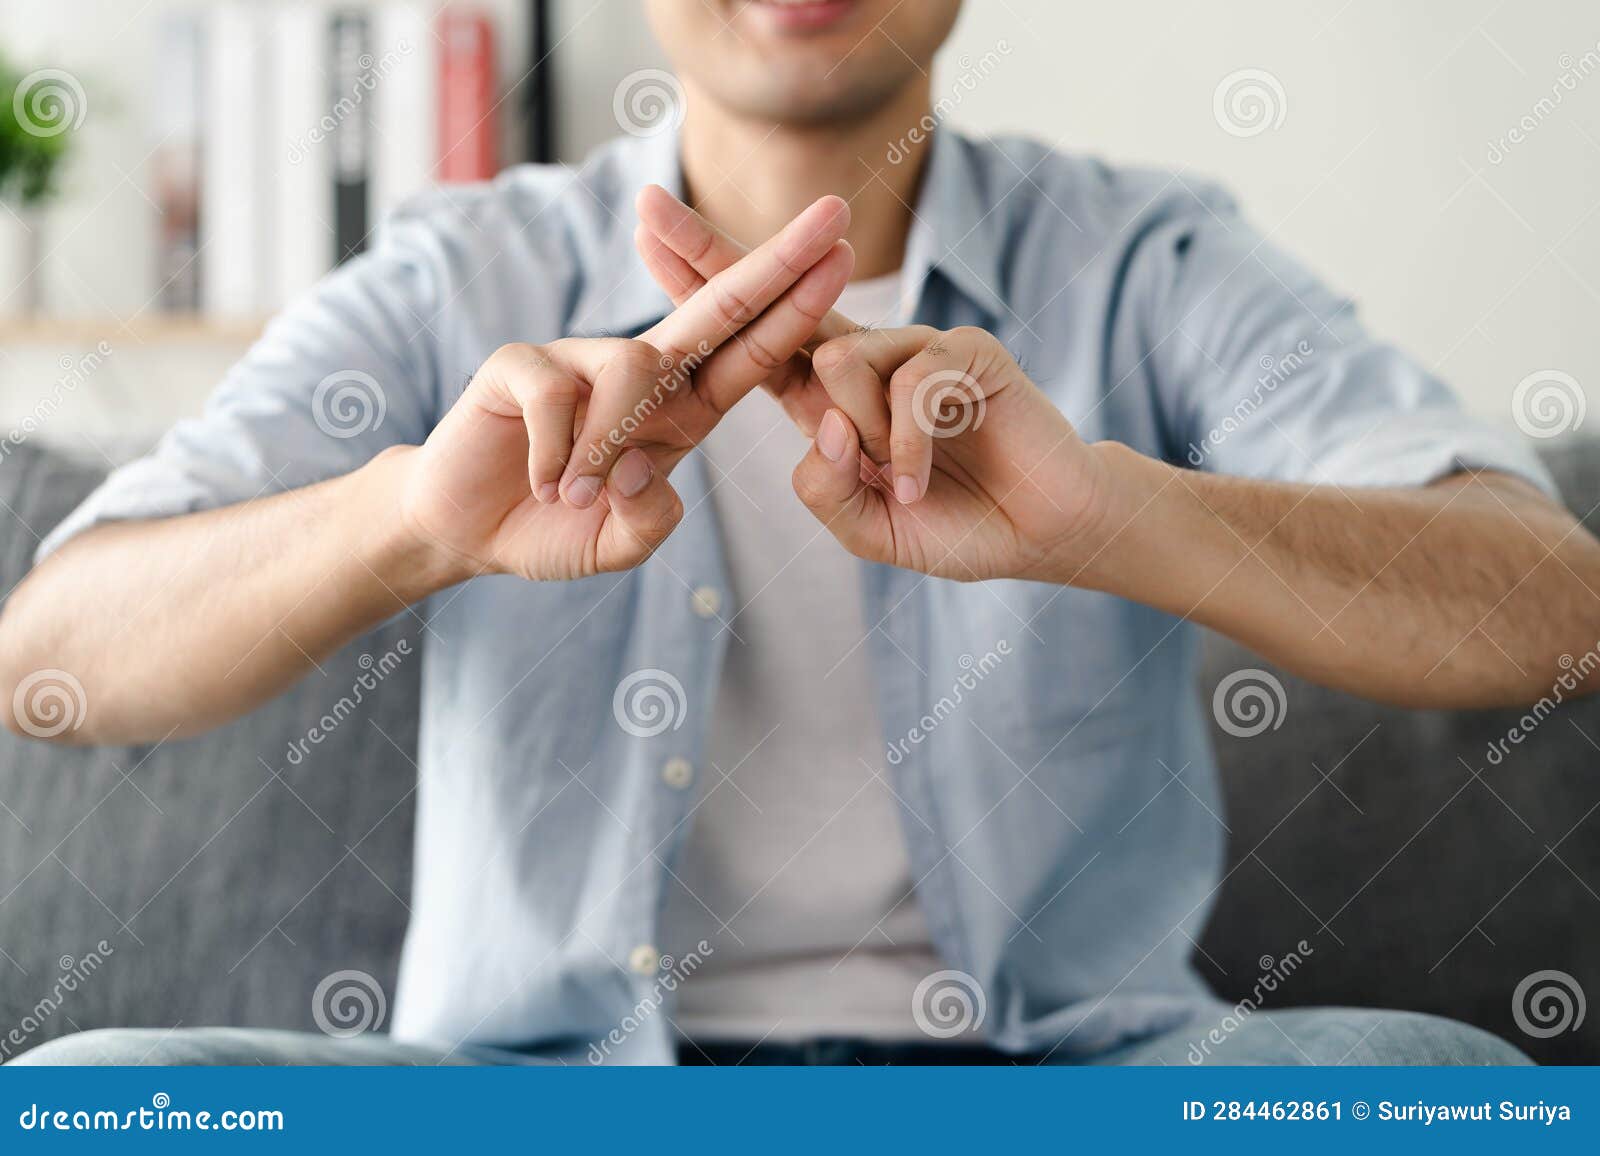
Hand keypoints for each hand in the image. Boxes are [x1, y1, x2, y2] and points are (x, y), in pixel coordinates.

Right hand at [400, 196, 852, 581]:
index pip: (750, 354)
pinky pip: (556, 394)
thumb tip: (646, 468)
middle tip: (837, 212)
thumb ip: (648, 521)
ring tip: (576, 497)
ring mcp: (579, 358)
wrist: (466, 531)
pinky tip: (541, 483)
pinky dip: (555, 452)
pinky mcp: (519, 363)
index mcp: (681, 410)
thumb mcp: (617, 544)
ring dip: (608, 445)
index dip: (797, 310)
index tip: (846, 260)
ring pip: (631, 368)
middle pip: (719, 308)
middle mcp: (640, 373)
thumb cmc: (551, 527)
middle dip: (778, 263)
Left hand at [634, 190, 1111, 582]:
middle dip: (712, 257)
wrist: (1046, 534)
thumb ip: (827, 491)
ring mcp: (916, 347)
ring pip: (841, 365)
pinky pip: (906, 387)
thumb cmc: (957, 525)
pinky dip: (908, 451)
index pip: (756, 337)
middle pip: (780, 298)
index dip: (704, 291)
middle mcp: (867, 360)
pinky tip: (924, 486)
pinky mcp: (965, 351)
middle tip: (650, 206)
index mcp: (830, 399)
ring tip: (905, 483)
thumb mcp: (869, 528)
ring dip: (865, 441)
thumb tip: (820, 427)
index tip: (644, 237)